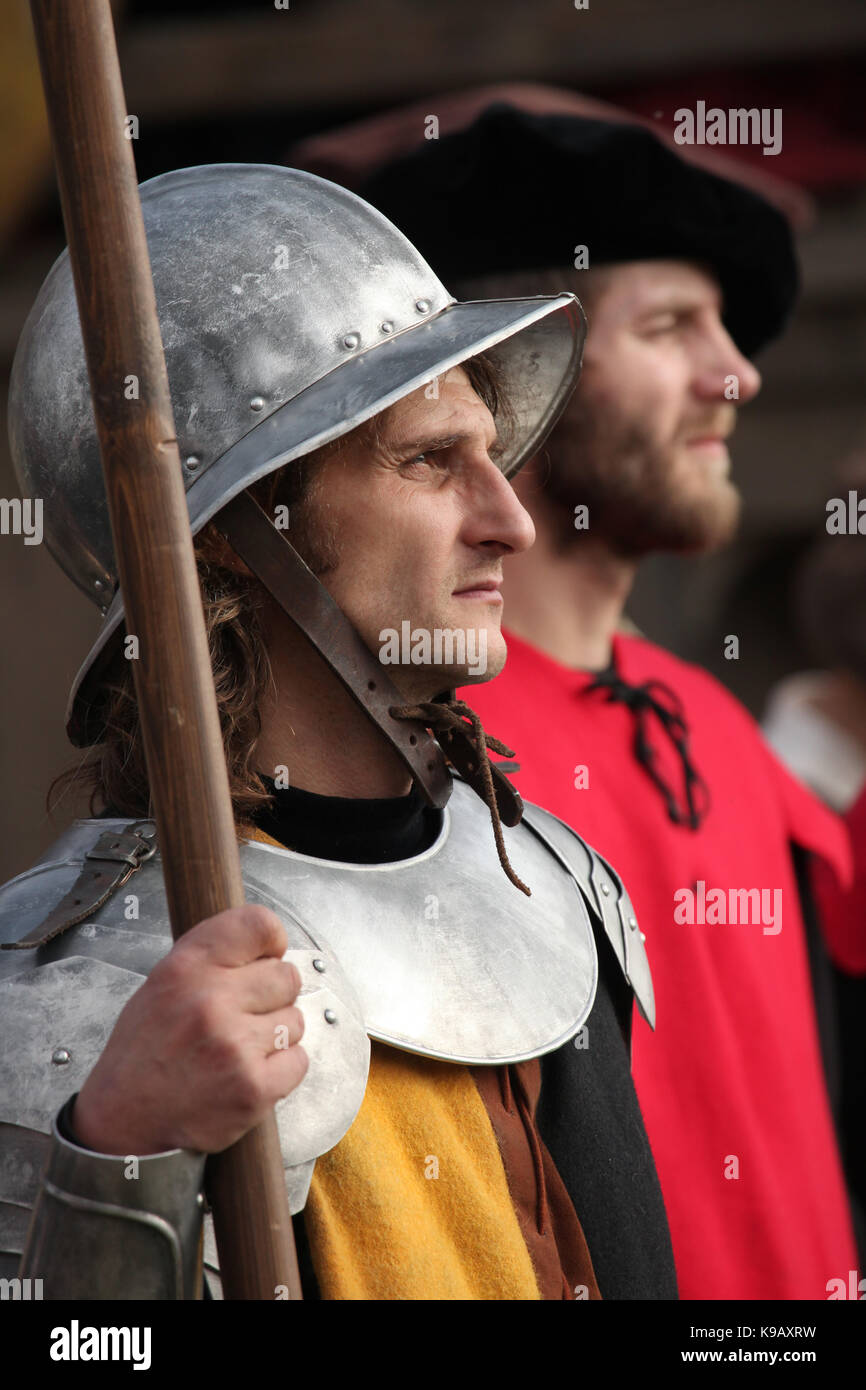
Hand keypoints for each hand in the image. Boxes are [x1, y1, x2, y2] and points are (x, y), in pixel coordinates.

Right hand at [72, 905, 307, 1155]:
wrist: (124, 1119)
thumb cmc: (146, 1050)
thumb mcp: (163, 983)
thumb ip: (213, 958)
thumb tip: (269, 945)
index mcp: (187, 968)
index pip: (259, 924)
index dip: (272, 941)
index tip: (267, 955)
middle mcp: (211, 1001)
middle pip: (287, 975)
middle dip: (273, 994)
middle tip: (246, 1013)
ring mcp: (235, 1046)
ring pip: (295, 1020)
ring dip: (275, 1034)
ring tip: (239, 1047)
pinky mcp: (253, 1088)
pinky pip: (298, 1060)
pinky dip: (281, 1068)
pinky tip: (249, 1071)